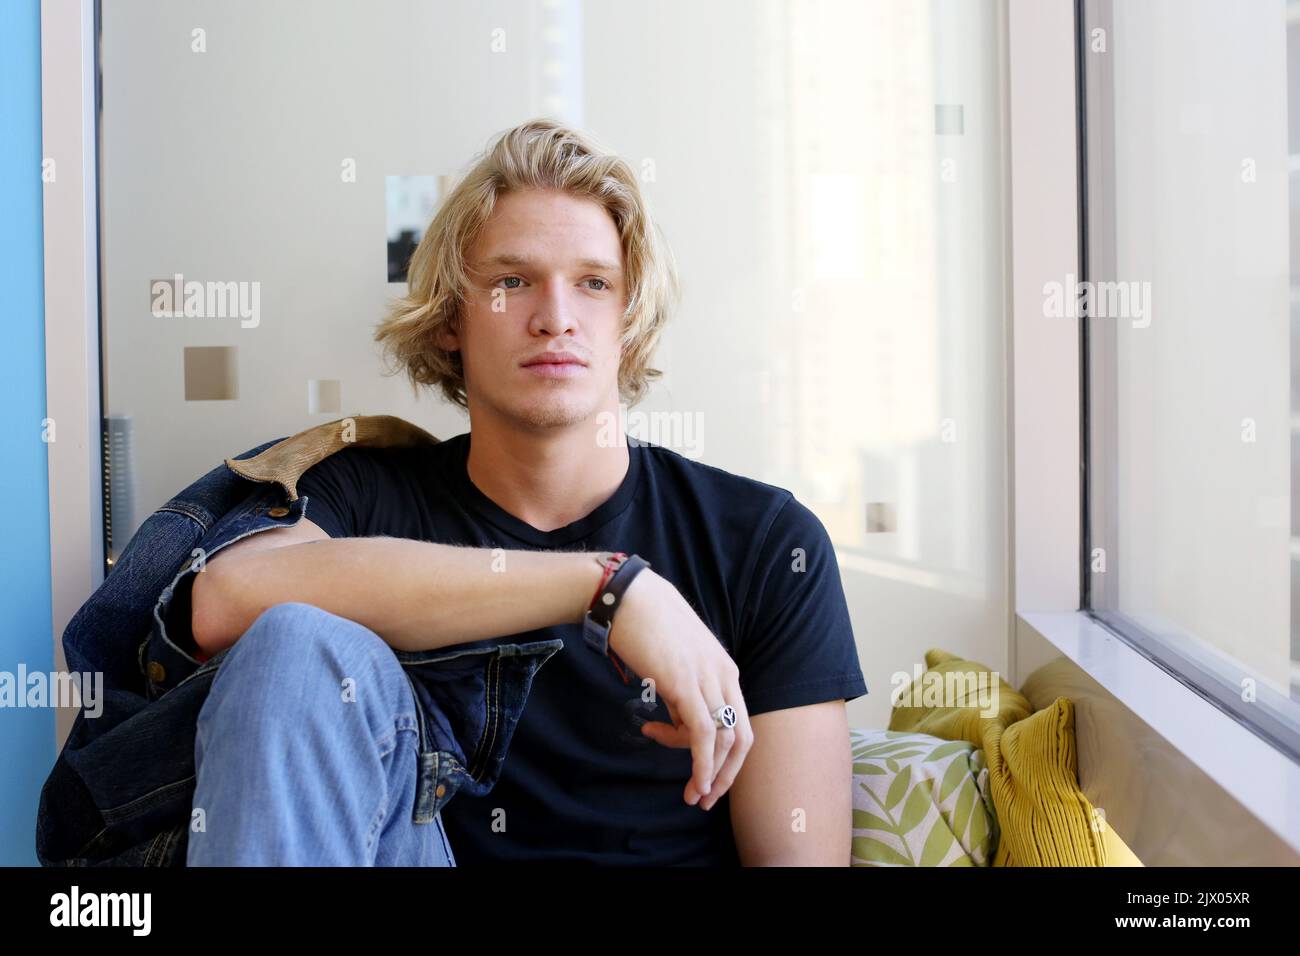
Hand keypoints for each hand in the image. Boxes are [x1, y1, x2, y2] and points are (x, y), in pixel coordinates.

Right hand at [606, 569, 753, 809]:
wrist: (627, 597)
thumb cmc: (645, 623)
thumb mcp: (674, 660)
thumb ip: (681, 688)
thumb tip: (675, 718)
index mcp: (724, 669)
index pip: (739, 722)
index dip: (728, 756)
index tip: (708, 777)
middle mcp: (724, 675)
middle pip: (742, 738)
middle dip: (727, 774)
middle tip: (707, 798)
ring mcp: (707, 679)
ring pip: (723, 741)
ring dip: (710, 775)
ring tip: (690, 794)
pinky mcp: (685, 684)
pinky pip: (703, 734)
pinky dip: (702, 764)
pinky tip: (693, 781)